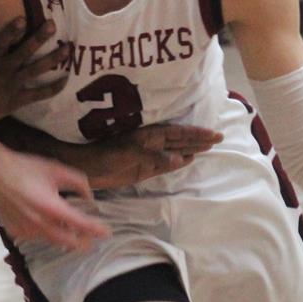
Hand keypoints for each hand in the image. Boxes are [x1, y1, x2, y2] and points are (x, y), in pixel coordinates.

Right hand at [0, 16, 67, 128]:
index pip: (3, 38)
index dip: (14, 28)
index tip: (24, 17)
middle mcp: (4, 68)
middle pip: (26, 50)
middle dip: (40, 36)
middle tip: (53, 24)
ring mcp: (12, 84)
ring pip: (37, 69)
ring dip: (54, 57)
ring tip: (68, 47)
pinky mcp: (17, 100)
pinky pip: (40, 93)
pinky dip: (54, 87)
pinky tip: (66, 79)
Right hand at [0, 146, 107, 250]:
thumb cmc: (25, 168)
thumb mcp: (56, 169)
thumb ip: (78, 183)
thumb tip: (90, 198)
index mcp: (51, 208)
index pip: (80, 225)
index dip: (96, 230)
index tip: (107, 233)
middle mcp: (39, 224)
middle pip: (68, 242)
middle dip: (83, 242)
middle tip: (92, 239)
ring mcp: (25, 230)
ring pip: (52, 241)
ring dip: (64, 238)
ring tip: (72, 230)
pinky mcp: (15, 231)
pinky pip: (36, 237)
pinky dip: (46, 234)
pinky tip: (49, 224)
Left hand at [76, 124, 222, 188]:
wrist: (83, 167)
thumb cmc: (104, 156)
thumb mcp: (129, 153)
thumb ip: (155, 155)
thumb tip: (182, 158)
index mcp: (149, 135)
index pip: (179, 132)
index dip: (196, 133)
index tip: (213, 134)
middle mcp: (151, 143)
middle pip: (180, 140)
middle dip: (198, 139)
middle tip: (218, 138)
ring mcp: (148, 156)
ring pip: (175, 151)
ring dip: (191, 148)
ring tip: (208, 146)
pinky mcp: (143, 169)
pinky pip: (165, 164)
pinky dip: (178, 162)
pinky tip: (188, 160)